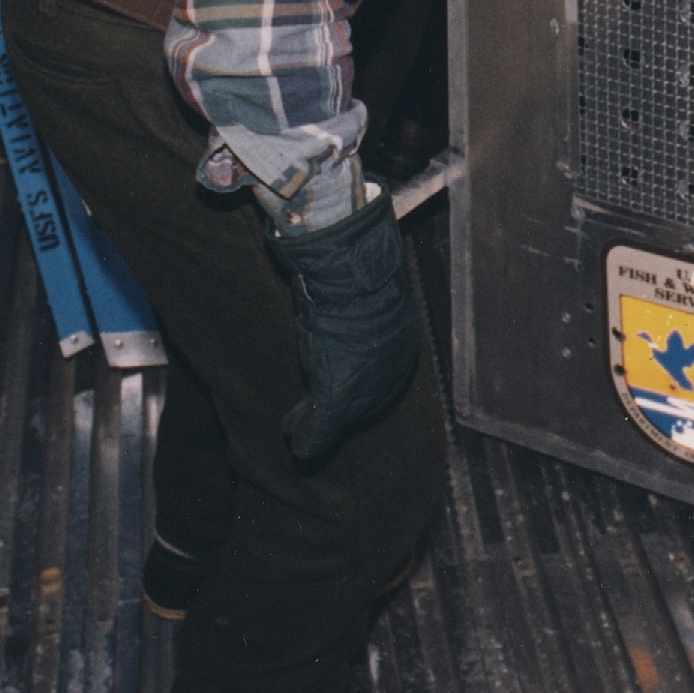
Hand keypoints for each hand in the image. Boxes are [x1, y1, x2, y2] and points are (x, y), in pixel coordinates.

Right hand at [262, 188, 422, 466]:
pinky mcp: (339, 395)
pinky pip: (321, 424)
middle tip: (314, 418)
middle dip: (338, 409)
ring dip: (316, 423)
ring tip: (293, 429)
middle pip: (362, 397)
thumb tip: (352, 247)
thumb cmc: (356, 265)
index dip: (357, 384)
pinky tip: (297, 445)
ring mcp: (368, 385)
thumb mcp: (360, 278)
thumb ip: (356, 284)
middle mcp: (392, 367)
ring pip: (339, 412)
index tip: (337, 391)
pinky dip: (308, 436)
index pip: (379, 371)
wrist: (349, 270)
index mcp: (400, 339)